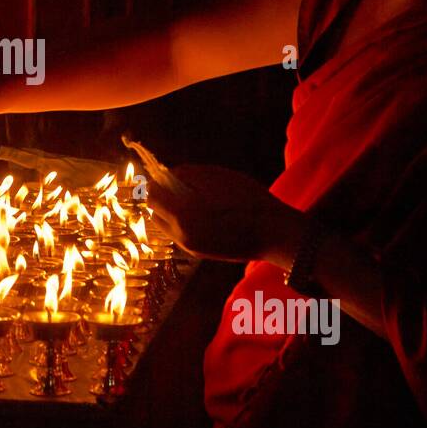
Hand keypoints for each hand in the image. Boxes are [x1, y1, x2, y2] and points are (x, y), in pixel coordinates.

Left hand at [146, 163, 304, 262]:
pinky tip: (203, 212)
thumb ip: (188, 173)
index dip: (158, 181)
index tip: (168, 174)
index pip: (152, 195)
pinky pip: (180, 234)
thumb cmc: (248, 201)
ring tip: (193, 199)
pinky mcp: (199, 253)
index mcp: (182, 214)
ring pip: (166, 225)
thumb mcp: (217, 177)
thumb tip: (169, 173)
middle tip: (179, 185)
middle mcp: (181, 234)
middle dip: (162, 197)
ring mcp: (190, 247)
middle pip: (155, 212)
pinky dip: (183, 221)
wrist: (274, 234)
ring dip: (171, 210)